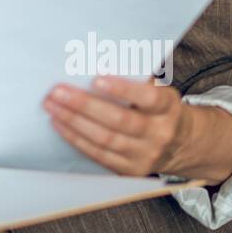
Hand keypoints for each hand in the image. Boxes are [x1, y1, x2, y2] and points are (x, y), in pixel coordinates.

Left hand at [42, 76, 191, 176]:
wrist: (179, 144)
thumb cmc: (158, 108)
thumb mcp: (157, 90)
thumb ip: (133, 79)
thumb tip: (92, 63)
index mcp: (167, 107)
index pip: (148, 98)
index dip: (122, 89)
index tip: (96, 79)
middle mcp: (158, 133)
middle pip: (119, 121)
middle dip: (84, 105)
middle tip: (58, 91)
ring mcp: (144, 155)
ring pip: (104, 139)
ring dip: (73, 121)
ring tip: (52, 106)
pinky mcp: (129, 169)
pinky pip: (98, 154)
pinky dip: (75, 138)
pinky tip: (60, 124)